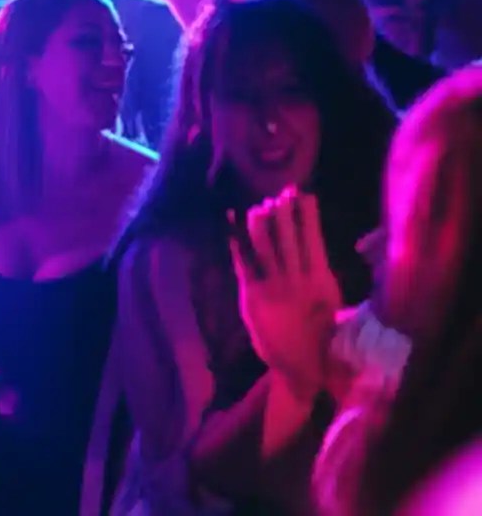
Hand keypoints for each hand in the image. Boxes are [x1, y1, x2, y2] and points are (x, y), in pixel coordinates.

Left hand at [230, 187, 340, 399]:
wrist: (302, 368)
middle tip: (280, 193)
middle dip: (284, 213)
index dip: (307, 216)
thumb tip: (315, 248)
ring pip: (266, 247)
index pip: (314, 240)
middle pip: (289, 238)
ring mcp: (274, 288)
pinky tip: (232, 226)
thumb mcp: (330, 302)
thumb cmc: (319, 334)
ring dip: (261, 224)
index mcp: (321, 280)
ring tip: (259, 206)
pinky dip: (236, 243)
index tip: (304, 194)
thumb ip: (320, 275)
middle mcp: (298, 281)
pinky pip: (243, 264)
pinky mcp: (253, 297)